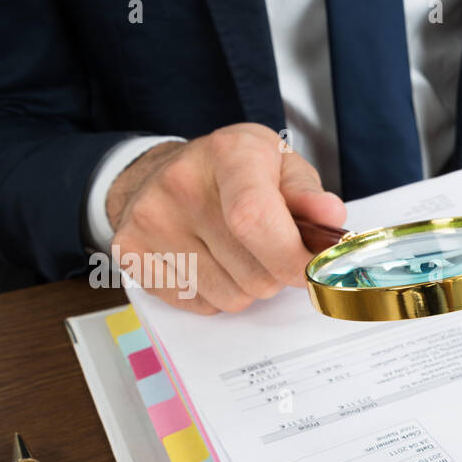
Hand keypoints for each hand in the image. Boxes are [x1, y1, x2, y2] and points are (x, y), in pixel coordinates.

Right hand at [106, 123, 346, 313]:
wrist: (161, 172)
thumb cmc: (234, 173)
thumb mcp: (279, 165)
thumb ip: (308, 195)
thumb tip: (331, 217)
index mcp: (228, 155)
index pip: (256, 219)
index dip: (292, 259)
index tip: (314, 271)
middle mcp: (180, 184)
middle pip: (254, 273)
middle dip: (276, 272)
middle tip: (267, 247)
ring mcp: (150, 221)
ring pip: (232, 298)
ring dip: (246, 285)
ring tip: (234, 250)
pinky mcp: (130, 253)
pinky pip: (200, 306)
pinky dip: (214, 294)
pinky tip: (208, 259)